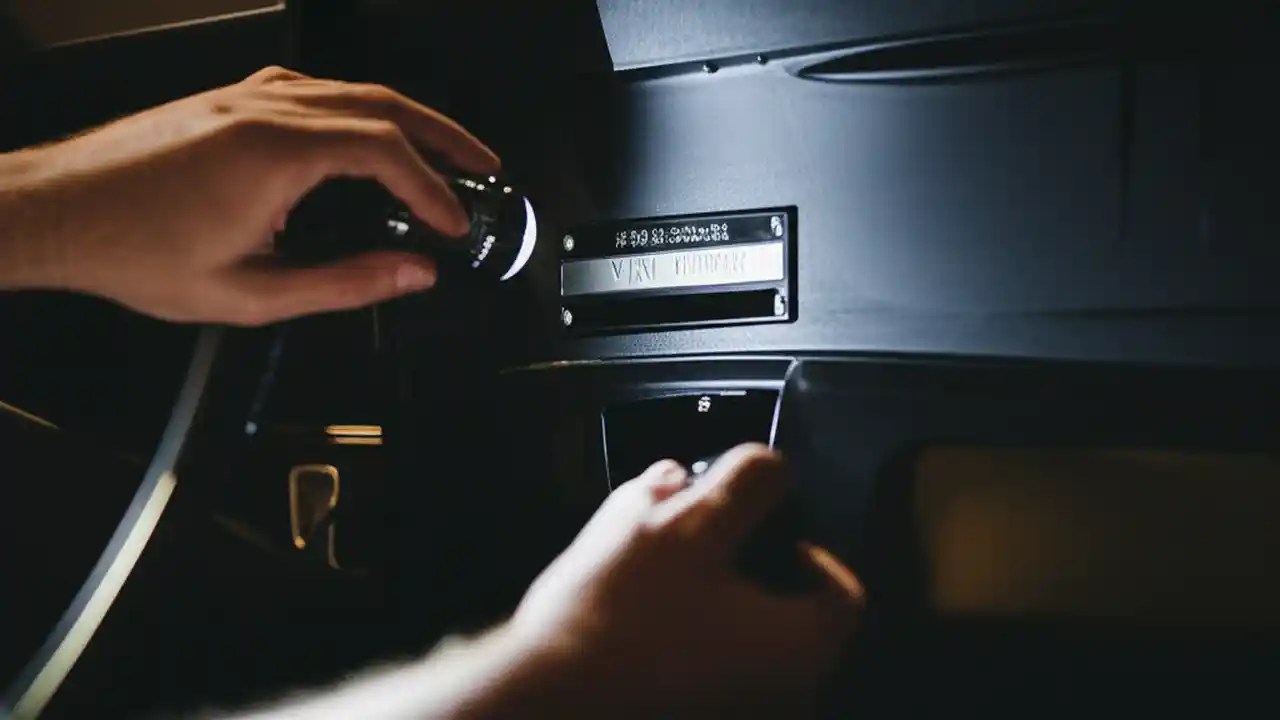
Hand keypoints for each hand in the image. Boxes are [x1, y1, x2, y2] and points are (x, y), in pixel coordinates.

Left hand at [0, 66, 498, 324]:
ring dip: (408, 117)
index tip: (455, 221)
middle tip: (483, 164)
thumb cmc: (134, 250)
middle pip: (384, 104)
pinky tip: (368, 131)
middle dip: (445, 136)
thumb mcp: (251, 294)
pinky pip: (316, 90)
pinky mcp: (231, 99)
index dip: (434, 189)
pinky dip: (361, 108)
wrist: (57, 213)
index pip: (387, 153)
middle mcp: (266, 111)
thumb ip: (344, 283)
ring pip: (353, 89)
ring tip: (442, 147)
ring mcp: (247, 97)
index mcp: (276, 155)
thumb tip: (412, 273)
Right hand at [508, 444, 864, 717]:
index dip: (813, 550)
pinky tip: (629, 616)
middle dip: (745, 570)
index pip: (843, 593)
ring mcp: (733, 714)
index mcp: (801, 648)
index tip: (774, 531)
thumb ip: (742, 485)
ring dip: (706, 605)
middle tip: (699, 543)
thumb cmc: (617, 621)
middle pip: (787, 619)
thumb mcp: (685, 523)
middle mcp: (780, 697)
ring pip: (735, 647)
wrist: (540, 704)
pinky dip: (678, 643)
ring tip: (652, 574)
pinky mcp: (685, 717)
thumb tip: (769, 466)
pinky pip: (699, 675)